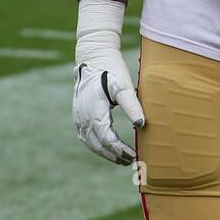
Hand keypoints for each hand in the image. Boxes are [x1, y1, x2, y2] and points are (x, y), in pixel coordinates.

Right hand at [72, 0, 144, 164]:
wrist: (92, 57)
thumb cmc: (111, 69)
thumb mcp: (124, 86)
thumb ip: (132, 106)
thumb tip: (141, 125)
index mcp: (95, 111)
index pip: (107, 139)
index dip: (121, 150)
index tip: (134, 155)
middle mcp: (83, 117)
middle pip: (98, 145)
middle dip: (114, 156)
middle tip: (131, 162)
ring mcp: (78, 117)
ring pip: (90, 143)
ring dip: (105, 153)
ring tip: (121, 160)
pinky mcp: (78, 115)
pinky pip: (85, 137)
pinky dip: (96, 146)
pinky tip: (107, 149)